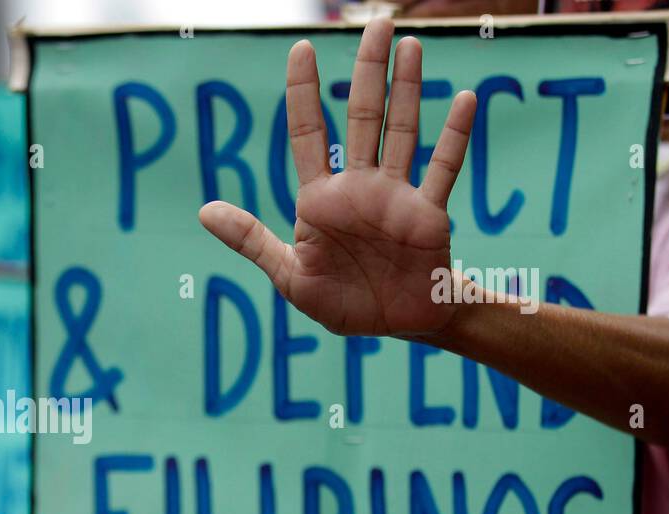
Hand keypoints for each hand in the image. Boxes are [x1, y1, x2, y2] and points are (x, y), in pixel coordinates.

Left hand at [198, 19, 476, 337]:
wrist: (393, 327)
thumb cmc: (341, 301)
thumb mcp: (288, 276)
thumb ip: (251, 241)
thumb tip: (204, 211)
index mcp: (321, 200)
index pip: (308, 133)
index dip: (303, 92)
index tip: (301, 49)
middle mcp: (360, 187)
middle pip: (363, 117)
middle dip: (368, 71)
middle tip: (376, 23)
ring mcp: (396, 196)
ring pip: (403, 131)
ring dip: (408, 89)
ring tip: (410, 45)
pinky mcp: (428, 214)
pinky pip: (443, 169)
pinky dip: (455, 137)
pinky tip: (465, 99)